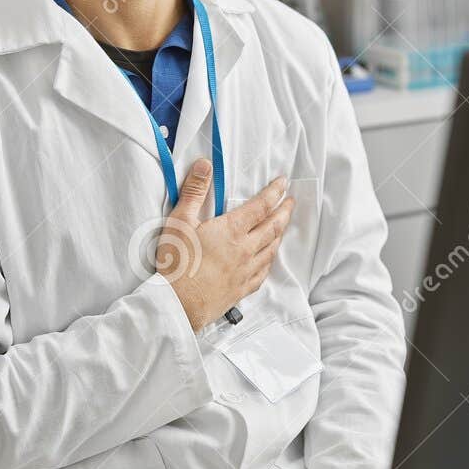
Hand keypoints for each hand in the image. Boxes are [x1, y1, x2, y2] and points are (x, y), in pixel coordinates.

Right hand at [159, 160, 292, 330]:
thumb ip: (194, 191)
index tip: (284, 183)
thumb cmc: (177, 262)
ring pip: (271, 249)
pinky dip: (269, 261)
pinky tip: (267, 260)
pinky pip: (263, 272)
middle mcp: (245, 249)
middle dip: (284, 212)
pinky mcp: (241, 289)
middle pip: (273, 227)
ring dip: (279, 234)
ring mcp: (245, 271)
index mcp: (232, 230)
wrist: (178, 304)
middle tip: (291, 201)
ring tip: (282, 226)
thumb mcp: (180, 220)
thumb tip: (205, 165)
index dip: (274, 192)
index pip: (261, 205)